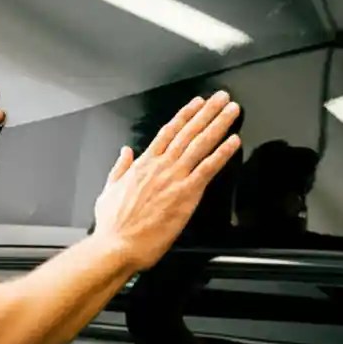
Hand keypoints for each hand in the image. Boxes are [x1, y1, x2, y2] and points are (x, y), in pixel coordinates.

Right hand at [94, 91, 241, 270]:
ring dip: (218, 124)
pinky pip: (208, 168)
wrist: (117, 245)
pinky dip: (222, 153)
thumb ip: (119, 167)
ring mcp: (174, 178)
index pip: (168, 132)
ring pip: (200, 144)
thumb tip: (125, 151)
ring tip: (231, 110)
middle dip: (207, 112)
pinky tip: (234, 141)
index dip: (185, 115)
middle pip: (188, 132)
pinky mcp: (186, 194)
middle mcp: (160, 166)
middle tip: (222, 98)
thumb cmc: (113, 225)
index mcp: (143, 164)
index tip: (197, 103)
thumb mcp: (109, 189)